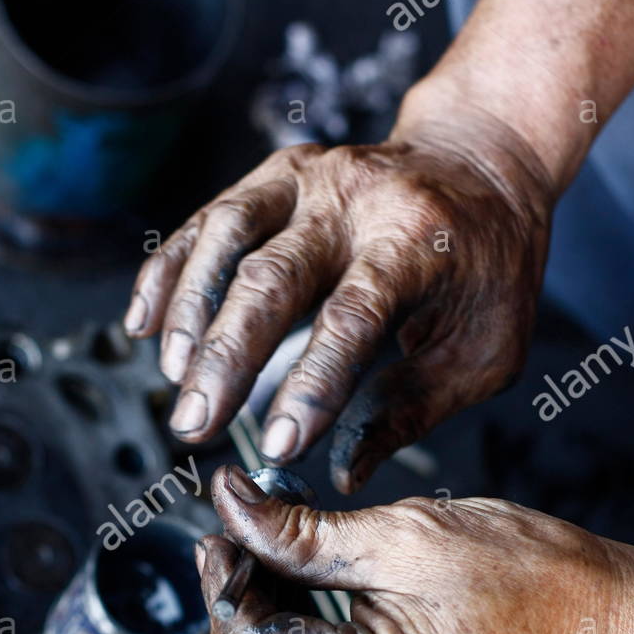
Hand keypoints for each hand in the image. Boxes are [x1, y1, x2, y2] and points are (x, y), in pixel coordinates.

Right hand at [125, 91, 553, 491]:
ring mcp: (309, 178)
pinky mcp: (274, 176)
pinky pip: (205, 221)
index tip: (278, 446)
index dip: (310, 384)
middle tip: (195, 426)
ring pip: (226, 236)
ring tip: (174, 379)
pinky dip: (169, 272)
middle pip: (272, 276)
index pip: (353, 316)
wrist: (482, 161)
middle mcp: (356, 199)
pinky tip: (144, 326)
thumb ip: (414, 410)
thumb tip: (344, 471)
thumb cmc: (489, 269)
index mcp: (418, 242)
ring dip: (189, 313)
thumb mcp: (485, 350)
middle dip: (226, 360)